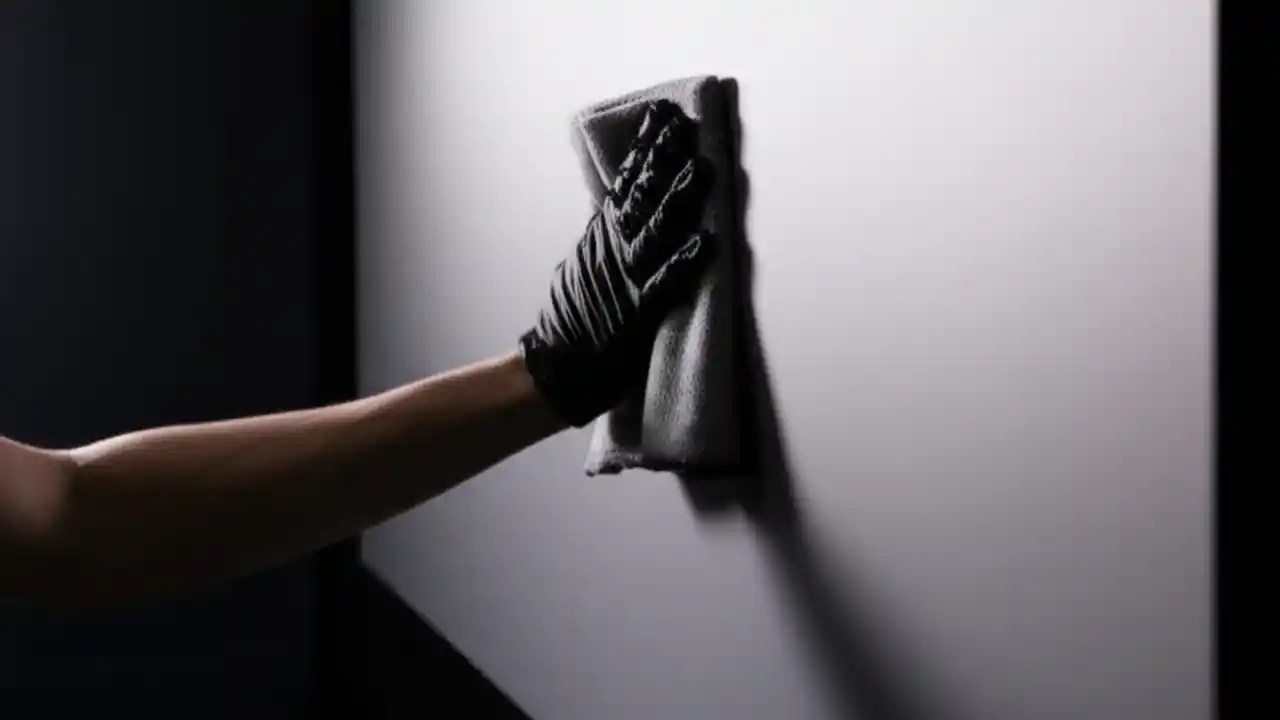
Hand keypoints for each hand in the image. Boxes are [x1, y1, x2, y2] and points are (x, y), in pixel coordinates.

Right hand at [519, 99, 715, 426]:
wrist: (554, 368)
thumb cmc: (572, 319)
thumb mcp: (583, 262)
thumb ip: (605, 235)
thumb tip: (621, 205)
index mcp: (600, 236)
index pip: (625, 182)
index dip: (645, 147)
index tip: (664, 114)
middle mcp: (612, 249)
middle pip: (641, 196)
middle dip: (664, 159)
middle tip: (685, 125)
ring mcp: (625, 279)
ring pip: (654, 231)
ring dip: (680, 200)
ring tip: (703, 170)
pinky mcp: (636, 313)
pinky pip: (665, 285)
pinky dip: (684, 264)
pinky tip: (707, 245)